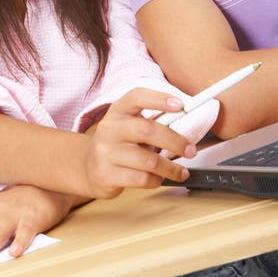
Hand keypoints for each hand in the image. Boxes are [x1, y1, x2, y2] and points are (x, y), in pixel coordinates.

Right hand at [82, 88, 197, 199]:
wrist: (87, 166)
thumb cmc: (117, 143)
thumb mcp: (128, 125)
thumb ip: (151, 122)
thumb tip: (185, 120)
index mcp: (118, 110)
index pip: (137, 96)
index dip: (159, 99)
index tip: (180, 105)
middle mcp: (109, 128)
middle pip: (148, 130)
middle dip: (175, 141)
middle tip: (190, 150)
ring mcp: (106, 152)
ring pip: (149, 160)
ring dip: (171, 168)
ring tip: (180, 171)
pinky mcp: (107, 175)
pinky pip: (142, 179)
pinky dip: (157, 180)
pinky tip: (158, 178)